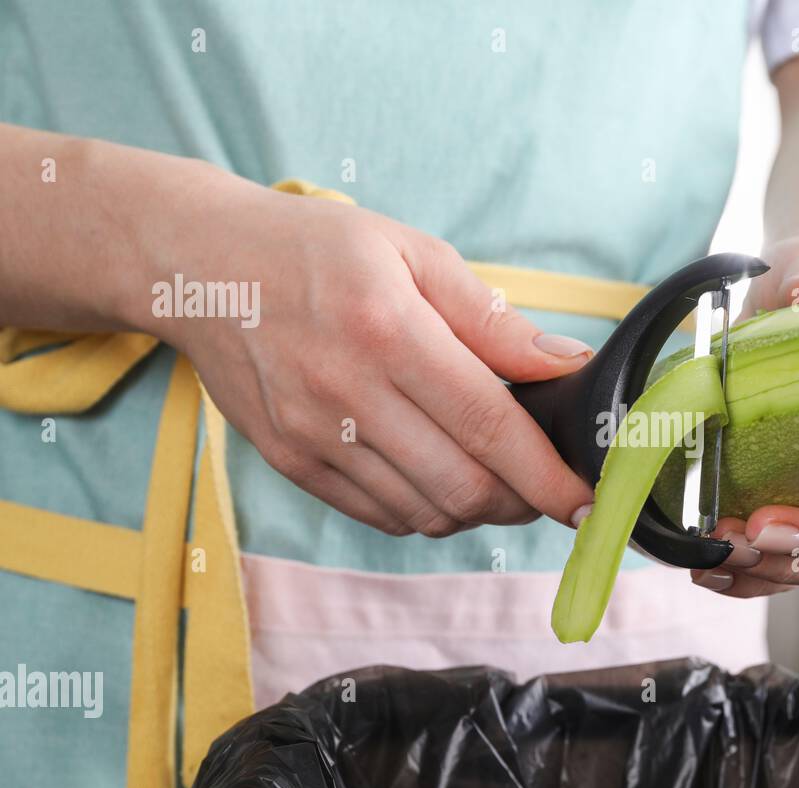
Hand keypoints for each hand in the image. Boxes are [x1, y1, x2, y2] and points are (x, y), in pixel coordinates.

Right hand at [131, 163, 594, 535]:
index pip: (489, 425)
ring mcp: (313, 435)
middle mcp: (347, 392)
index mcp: (389, 330)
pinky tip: (438, 477)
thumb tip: (565, 364)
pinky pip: (378, 515)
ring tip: (494, 479)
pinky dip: (425, 511)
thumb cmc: (318, 251)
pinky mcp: (290, 462)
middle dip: (521, 501)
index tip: (588, 503)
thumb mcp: (414, 253)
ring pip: (423, 513)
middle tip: (542, 485)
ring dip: (475, 510)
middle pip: (462, 486)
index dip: (547, 476)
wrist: (200, 267)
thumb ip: (492, 319)